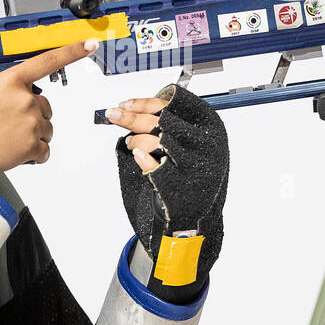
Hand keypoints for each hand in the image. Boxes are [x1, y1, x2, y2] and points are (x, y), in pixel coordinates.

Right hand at [0, 39, 95, 172]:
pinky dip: (33, 155)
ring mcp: (32, 123)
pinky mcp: (32, 145)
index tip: (90, 44)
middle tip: (9, 124)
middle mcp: (26, 99)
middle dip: (31, 115)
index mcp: (11, 81)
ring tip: (9, 139)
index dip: (72, 51)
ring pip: (46, 129)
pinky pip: (44, 151)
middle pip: (44, 106)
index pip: (48, 61)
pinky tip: (16, 153)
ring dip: (33, 135)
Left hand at [109, 84, 229, 299]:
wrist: (196, 222)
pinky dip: (141, 159)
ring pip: (155, 141)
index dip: (146, 103)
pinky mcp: (180, 185)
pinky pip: (153, 165)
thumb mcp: (190, 146)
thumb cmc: (190, 179)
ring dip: (136, 140)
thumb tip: (135, 108)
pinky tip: (137, 158)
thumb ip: (170, 125)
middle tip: (113, 114)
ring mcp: (195, 165)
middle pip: (162, 121)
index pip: (175, 105)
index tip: (126, 103)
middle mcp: (206, 145)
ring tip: (131, 144)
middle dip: (132, 117)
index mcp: (211, 129)